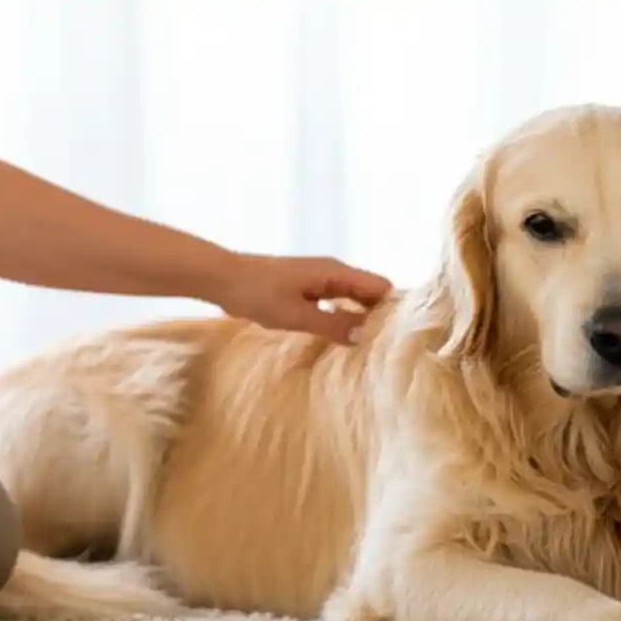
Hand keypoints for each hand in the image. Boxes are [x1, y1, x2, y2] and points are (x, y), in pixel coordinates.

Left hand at [211, 254, 392, 343]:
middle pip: (368, 292)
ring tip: (367, 348)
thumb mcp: (297, 315)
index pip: (379, 286)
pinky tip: (339, 338)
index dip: (391, 308)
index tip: (397, 335)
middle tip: (386, 348)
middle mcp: (332, 272)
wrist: (223, 279)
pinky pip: (333, 301)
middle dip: (377, 316)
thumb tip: (365, 335)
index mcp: (336, 273)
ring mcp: (318, 280)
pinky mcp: (305, 289)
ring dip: (359, 318)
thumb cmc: (259, 294)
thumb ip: (332, 325)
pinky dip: (340, 317)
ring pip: (350, 298)